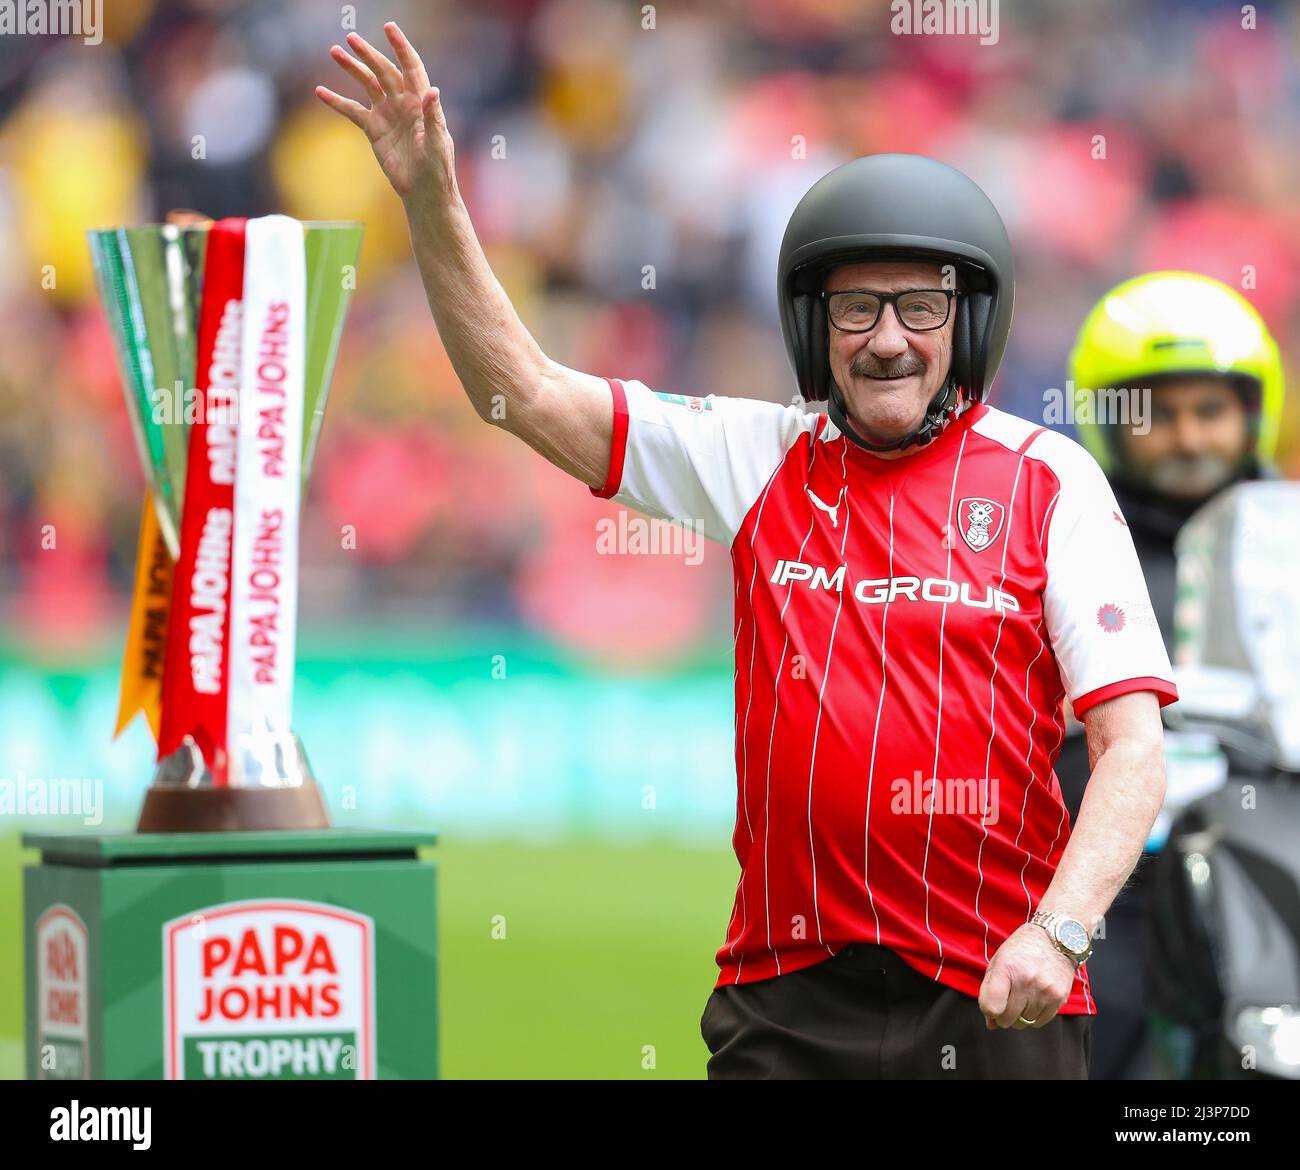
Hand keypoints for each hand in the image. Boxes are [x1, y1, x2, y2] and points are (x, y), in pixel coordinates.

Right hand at [315, 22, 453, 202]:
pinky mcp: (374, 129)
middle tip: (351, 39)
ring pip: (367, 84)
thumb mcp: (437, 143)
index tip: (389, 28)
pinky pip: (352, 111)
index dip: (401, 47)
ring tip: (335, 52)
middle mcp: (403, 102)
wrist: (424, 191)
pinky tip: (320, 92)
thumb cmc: (437, 168)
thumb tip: (433, 92)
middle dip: (368, 54)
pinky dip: (337, 102)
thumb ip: (434, 117)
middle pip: (384, 71)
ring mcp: (387, 114)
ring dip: (352, 68)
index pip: (411, 67)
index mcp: (421, 101)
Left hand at [977, 922, 1075, 1029]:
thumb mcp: (998, 962)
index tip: (991, 1004)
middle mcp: (1026, 980)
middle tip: (1007, 1002)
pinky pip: (1040, 1022)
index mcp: (1006, 968)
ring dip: (1020, 1016)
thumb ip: (989, 992)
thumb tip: (990, 1023)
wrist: (1054, 940)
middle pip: (1007, 1018)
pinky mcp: (1059, 998)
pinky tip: (1034, 1001)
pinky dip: (1034, 1017)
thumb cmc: (1021, 951)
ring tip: (1022, 996)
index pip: (991, 1006)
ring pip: (1024, 1022)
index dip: (988, 1010)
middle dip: (1003, 1015)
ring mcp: (1044, 991)